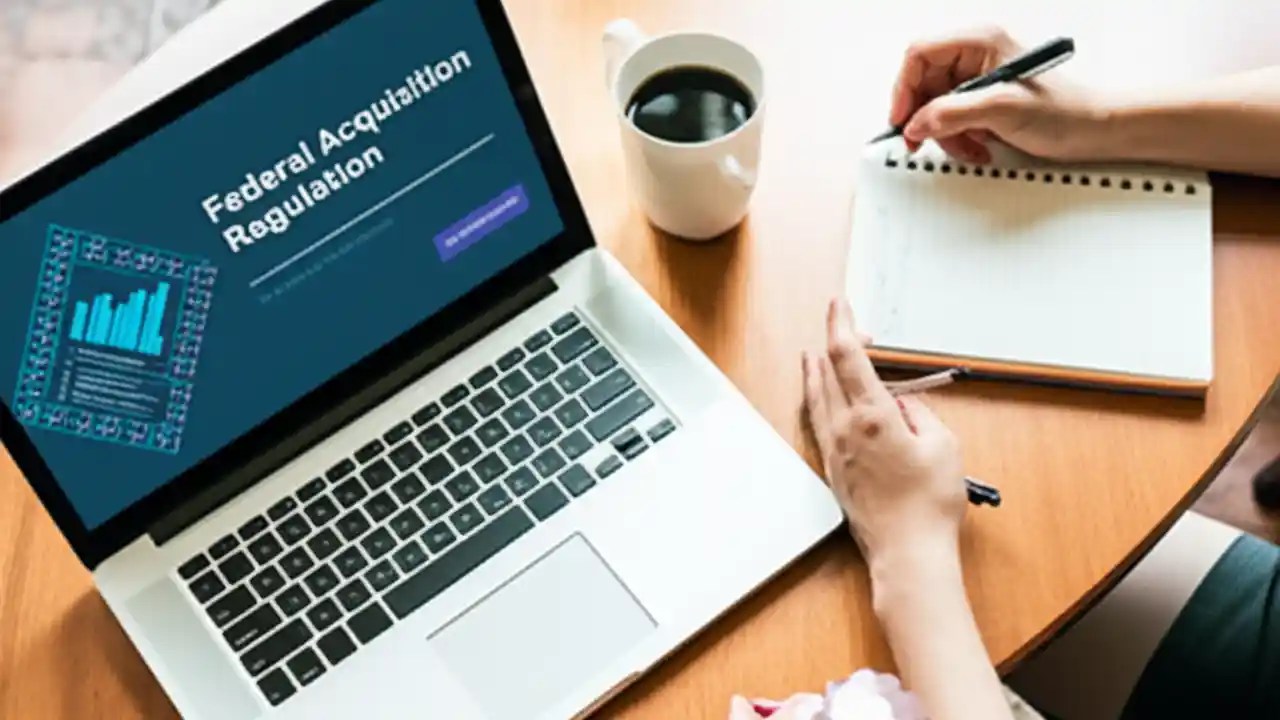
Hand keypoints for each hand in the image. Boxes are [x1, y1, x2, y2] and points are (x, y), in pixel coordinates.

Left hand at [802, 299, 965, 564]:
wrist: (907, 553)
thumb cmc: (930, 503)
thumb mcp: (944, 445)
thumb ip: (921, 414)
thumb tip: (904, 404)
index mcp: (872, 416)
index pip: (847, 356)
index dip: (840, 324)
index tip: (838, 303)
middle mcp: (845, 430)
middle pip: (827, 373)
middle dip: (834, 344)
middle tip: (846, 328)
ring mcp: (835, 452)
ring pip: (816, 399)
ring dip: (815, 371)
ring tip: (814, 354)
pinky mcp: (833, 471)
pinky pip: (818, 424)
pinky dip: (816, 401)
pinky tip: (819, 401)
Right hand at [890, 26, 1107, 162]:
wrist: (1094, 131)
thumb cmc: (1065, 110)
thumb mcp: (1002, 109)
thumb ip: (953, 113)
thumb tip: (916, 123)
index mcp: (980, 42)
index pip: (920, 55)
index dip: (904, 89)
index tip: (902, 119)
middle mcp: (976, 55)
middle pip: (923, 84)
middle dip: (925, 117)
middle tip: (922, 142)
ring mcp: (978, 79)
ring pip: (935, 107)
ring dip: (945, 134)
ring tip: (968, 148)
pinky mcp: (982, 101)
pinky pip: (951, 120)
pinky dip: (958, 139)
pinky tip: (977, 148)